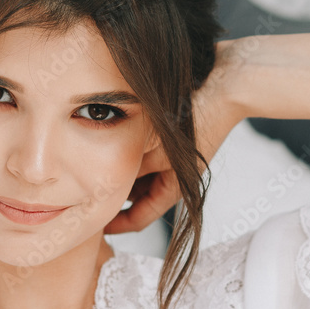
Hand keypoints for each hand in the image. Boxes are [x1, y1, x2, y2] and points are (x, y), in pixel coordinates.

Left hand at [104, 38, 246, 234]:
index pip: (140, 218)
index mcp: (174, 186)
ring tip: (90, 167)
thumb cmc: (193, 115)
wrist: (225, 83)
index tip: (94, 225)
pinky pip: (146, 155)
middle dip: (116, 196)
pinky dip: (131, 154)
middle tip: (84, 194)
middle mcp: (175, 176)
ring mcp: (175, 157)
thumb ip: (127, 167)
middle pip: (138, 198)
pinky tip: (110, 140)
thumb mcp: (151, 147)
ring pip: (141, 175)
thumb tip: (97, 181)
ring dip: (121, 172)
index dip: (116, 224)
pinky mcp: (174, 139)